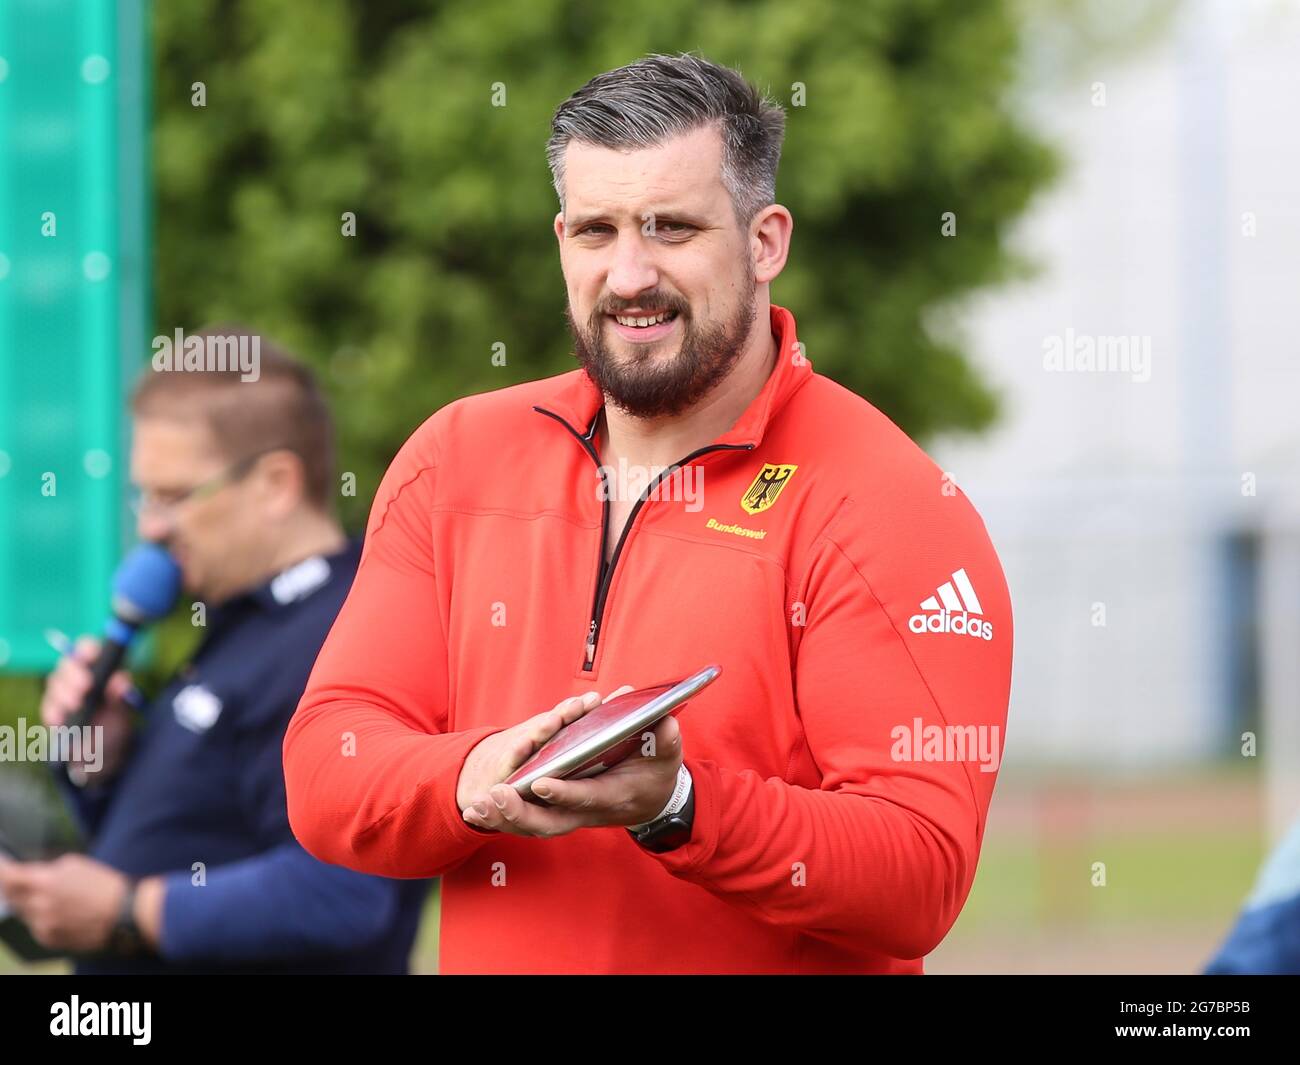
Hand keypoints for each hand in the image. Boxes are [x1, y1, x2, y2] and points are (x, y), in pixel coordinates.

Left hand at [0, 854, 161, 952]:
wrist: (124, 914)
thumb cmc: (104, 884)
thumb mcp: (76, 863)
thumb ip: (48, 868)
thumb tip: (30, 873)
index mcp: (45, 882)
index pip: (8, 876)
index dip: (1, 868)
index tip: (2, 862)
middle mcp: (38, 906)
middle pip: (9, 895)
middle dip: (9, 884)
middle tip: (13, 876)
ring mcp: (42, 925)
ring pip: (21, 911)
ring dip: (25, 901)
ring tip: (40, 893)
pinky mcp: (48, 939)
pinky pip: (33, 925)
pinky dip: (37, 916)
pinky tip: (54, 909)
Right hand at [39, 636, 134, 781]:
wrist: (102, 759)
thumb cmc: (115, 729)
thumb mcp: (122, 715)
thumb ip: (120, 698)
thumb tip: (122, 679)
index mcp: (98, 671)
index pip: (88, 650)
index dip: (87, 649)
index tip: (91, 655)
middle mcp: (78, 679)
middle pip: (67, 665)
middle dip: (74, 673)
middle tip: (86, 686)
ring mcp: (62, 695)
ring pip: (55, 683)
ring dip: (64, 692)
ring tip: (75, 704)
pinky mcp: (52, 712)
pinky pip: (48, 707)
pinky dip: (53, 712)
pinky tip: (60, 719)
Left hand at [461, 692, 683, 838]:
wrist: (651, 800)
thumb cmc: (657, 772)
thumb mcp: (667, 754)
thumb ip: (665, 740)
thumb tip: (665, 724)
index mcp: (613, 795)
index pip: (586, 797)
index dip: (564, 793)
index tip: (541, 783)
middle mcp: (588, 811)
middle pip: (551, 821)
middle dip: (521, 812)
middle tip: (495, 796)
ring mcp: (570, 814)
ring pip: (534, 825)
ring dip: (504, 819)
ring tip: (477, 808)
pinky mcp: (558, 812)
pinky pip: (526, 822)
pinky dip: (501, 819)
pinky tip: (476, 812)